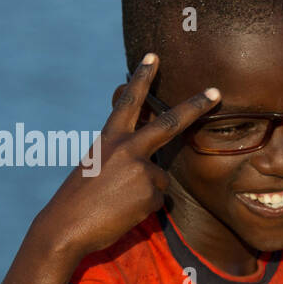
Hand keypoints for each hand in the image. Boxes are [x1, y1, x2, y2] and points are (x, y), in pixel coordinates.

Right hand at [32, 53, 219, 259]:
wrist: (65, 227)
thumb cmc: (79, 199)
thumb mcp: (97, 164)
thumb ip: (123, 154)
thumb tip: (152, 160)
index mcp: (110, 138)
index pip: (129, 102)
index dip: (142, 77)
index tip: (154, 56)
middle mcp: (128, 148)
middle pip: (169, 122)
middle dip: (195, 106)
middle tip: (217, 92)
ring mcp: (141, 168)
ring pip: (160, 178)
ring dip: (144, 192)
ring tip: (117, 202)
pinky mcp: (151, 192)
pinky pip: (158, 200)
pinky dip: (144, 208)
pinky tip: (123, 212)